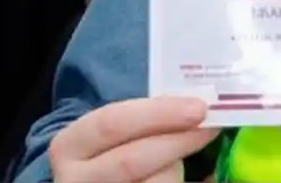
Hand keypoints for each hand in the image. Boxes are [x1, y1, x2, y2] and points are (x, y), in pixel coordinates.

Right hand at [49, 96, 221, 182]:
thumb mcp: (116, 132)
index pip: (111, 123)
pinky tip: (189, 176)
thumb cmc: (114, 149)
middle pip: (131, 161)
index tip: (198, 107)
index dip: (158, 113)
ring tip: (186, 158)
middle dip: (177, 141)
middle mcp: (74, 179)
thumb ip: (146, 119)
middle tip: (210, 127)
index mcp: (70, 145)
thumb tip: (195, 105)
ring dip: (176, 169)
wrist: (97, 182)